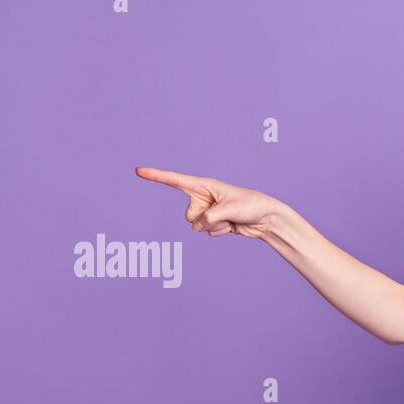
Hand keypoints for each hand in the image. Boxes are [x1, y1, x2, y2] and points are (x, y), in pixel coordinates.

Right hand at [135, 166, 281, 238]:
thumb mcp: (230, 209)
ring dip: (214, 226)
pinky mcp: (213, 223)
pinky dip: (220, 231)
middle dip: (205, 219)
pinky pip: (208, 232)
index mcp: (204, 185)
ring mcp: (207, 211)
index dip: (156, 176)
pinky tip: (232, 225)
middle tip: (224, 214)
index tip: (138, 171)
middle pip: (188, 215)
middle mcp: (202, 197)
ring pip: (197, 226)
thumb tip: (198, 226)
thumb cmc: (250, 206)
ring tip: (231, 219)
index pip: (174, 180)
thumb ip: (210, 217)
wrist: (265, 218)